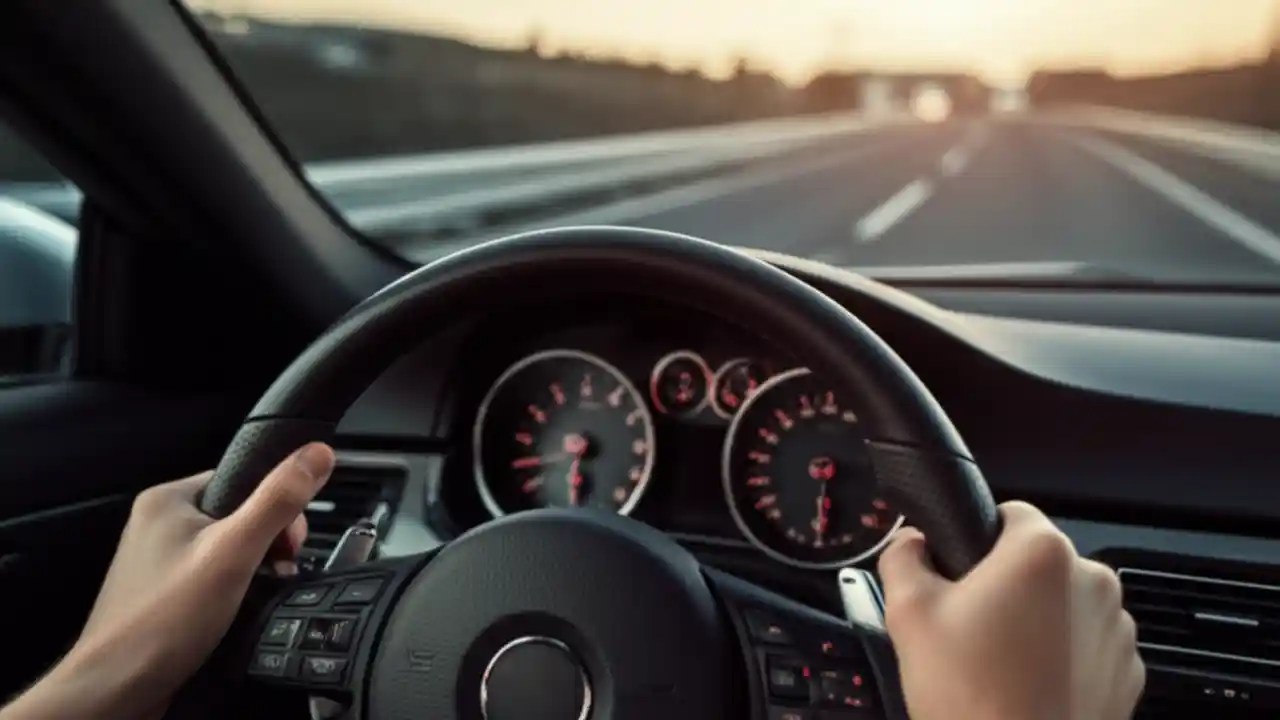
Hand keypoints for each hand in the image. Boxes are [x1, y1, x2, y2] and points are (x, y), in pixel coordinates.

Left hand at [2, 443, 334, 719]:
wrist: (116, 690)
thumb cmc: (166, 619)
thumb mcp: (234, 551)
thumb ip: (277, 500)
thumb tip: (318, 452)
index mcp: (168, 499)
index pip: (242, 479)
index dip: (277, 505)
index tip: (290, 542)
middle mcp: (158, 524)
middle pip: (238, 514)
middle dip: (268, 542)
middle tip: (277, 571)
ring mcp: (158, 561)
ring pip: (228, 549)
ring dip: (255, 569)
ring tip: (259, 594)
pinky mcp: (163, 594)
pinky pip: (212, 576)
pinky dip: (234, 590)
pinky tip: (240, 610)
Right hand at [879, 501, 1143, 719]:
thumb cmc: (968, 695)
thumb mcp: (908, 614)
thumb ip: (903, 556)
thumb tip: (912, 543)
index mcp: (1042, 552)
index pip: (1008, 513)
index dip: (976, 543)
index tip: (958, 580)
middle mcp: (1093, 581)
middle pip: (1037, 563)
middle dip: (1005, 586)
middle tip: (968, 629)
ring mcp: (1118, 630)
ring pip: (1063, 605)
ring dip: (1036, 622)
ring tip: (997, 665)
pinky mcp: (1128, 673)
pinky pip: (1086, 647)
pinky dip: (1061, 658)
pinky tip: (1026, 686)